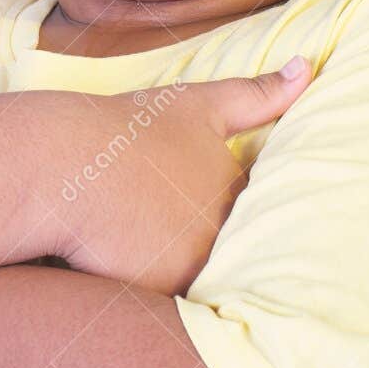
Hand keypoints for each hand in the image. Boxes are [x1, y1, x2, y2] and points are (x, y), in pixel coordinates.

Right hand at [51, 56, 314, 297]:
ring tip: (134, 247)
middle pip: (221, 247)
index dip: (213, 207)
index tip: (177, 199)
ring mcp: (195, 262)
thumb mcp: (196, 105)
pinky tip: (119, 267)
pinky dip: (145, 287)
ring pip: (193, 275)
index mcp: (236, 189)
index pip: (246, 211)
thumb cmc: (124, 129)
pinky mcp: (161, 289)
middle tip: (151, 222)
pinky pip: (161, 301)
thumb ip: (256, 94)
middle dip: (196, 241)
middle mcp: (225, 228)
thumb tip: (306, 67)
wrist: (62, 164)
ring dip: (172, 267)